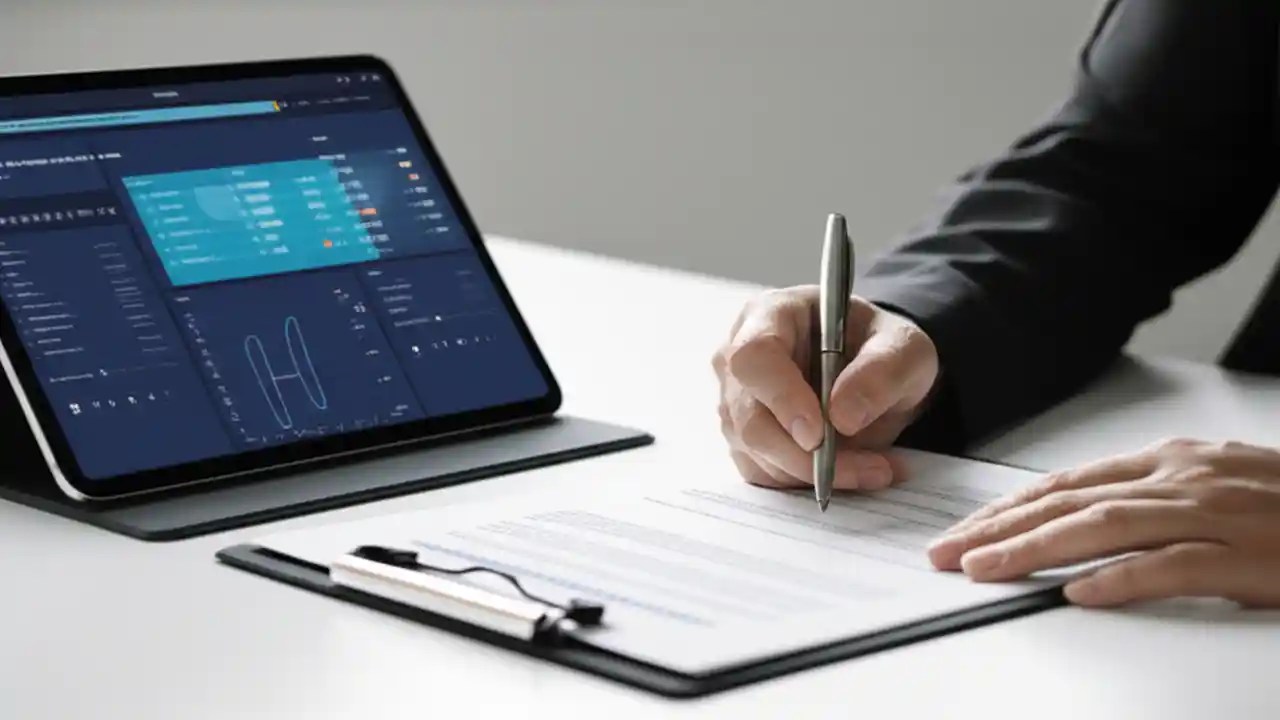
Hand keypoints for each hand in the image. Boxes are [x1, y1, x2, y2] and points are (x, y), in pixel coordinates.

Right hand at [712, 286, 939, 490]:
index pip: (754, 356)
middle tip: (866, 467)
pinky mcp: (743, 437)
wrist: (872, 371)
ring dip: (813, 472)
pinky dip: (804, 482)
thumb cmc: (878, 346)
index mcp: (771, 315)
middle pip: (747, 416)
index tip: (817, 435)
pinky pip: (761, 472)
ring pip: (754, 452)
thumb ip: (880, 372)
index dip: (780, 397)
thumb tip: (843, 416)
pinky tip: (845, 470)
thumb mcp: (903, 347)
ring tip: (873, 467)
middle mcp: (739, 357)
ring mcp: (736, 400)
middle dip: (803, 454)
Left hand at [928, 438, 1279, 606]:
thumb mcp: (1213, 488)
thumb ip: (1152, 501)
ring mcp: (1214, 514)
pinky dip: (1121, 581)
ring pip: (1105, 527)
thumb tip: (1083, 525)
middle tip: (948, 552)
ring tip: (985, 569)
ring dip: (1036, 550)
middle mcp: (1183, 479)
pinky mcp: (1247, 556)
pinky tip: (1078, 595)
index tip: (964, 529)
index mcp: (1172, 462)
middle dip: (1000, 528)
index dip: (1009, 507)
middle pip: (1070, 502)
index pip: (1068, 483)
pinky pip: (1172, 567)